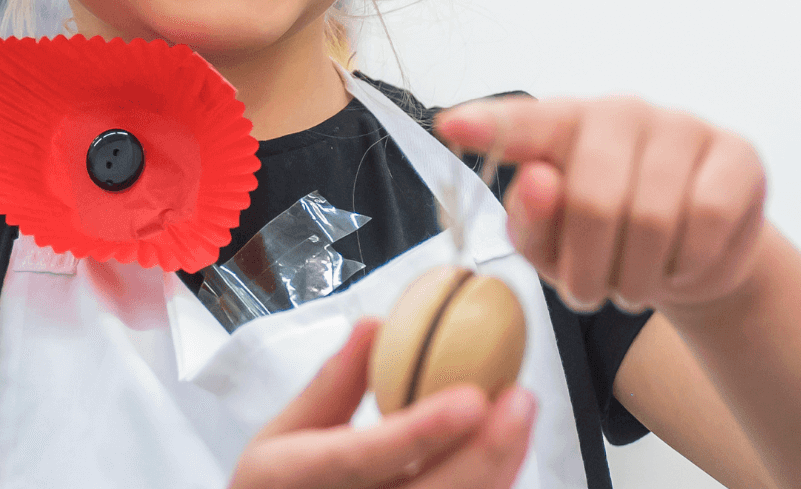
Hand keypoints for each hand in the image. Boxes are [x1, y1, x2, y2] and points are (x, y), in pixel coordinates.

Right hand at [229, 318, 537, 488]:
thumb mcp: (280, 437)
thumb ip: (330, 385)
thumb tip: (374, 326)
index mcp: (296, 480)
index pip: (363, 460)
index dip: (420, 432)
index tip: (470, 399)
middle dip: (485, 451)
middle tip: (519, 400)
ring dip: (499, 468)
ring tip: (520, 416)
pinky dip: (491, 483)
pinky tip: (505, 450)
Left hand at [436, 96, 768, 312]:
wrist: (691, 261)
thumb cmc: (607, 246)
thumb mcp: (554, 249)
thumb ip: (533, 223)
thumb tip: (540, 181)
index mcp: (562, 125)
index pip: (523, 124)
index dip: (490, 127)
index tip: (451, 126)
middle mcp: (620, 111)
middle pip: (593, 199)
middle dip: (589, 269)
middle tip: (590, 293)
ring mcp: (682, 125)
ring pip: (653, 218)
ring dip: (636, 278)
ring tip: (632, 284)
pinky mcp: (736, 153)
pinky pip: (707, 220)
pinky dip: (687, 265)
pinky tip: (681, 263)